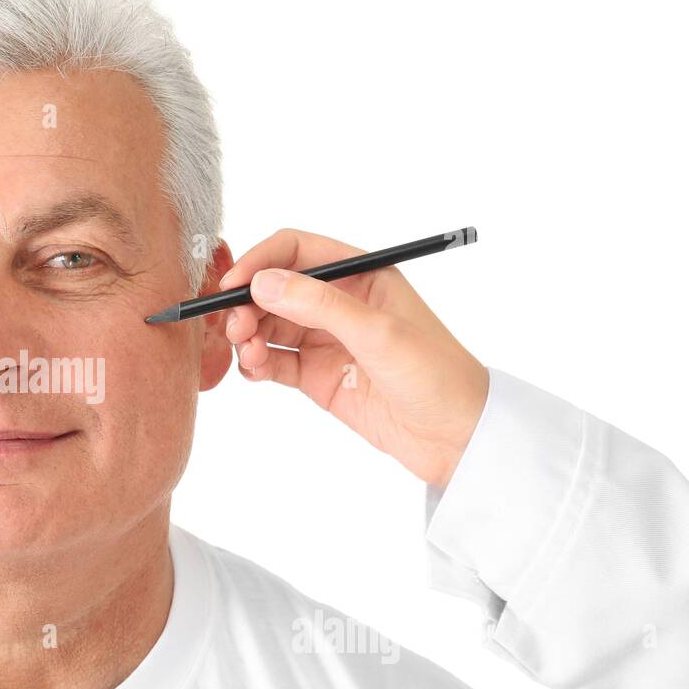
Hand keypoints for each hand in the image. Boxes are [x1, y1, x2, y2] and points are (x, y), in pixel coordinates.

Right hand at [222, 228, 489, 488]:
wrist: (455, 437)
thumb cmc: (436, 375)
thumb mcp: (379, 333)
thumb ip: (319, 305)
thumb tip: (262, 283)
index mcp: (360, 275)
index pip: (296, 251)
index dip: (260, 262)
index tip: (233, 286)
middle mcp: (338, 303)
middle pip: (273, 289)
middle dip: (247, 305)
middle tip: (234, 329)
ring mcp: (325, 340)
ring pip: (268, 326)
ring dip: (248, 336)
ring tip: (247, 354)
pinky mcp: (316, 376)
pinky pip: (274, 361)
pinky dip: (256, 364)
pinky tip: (255, 371)